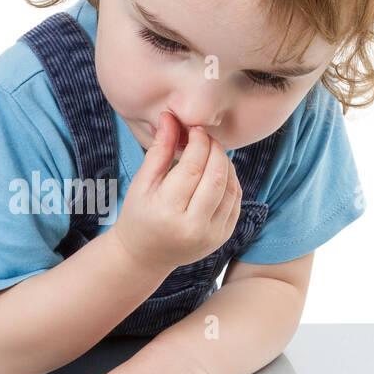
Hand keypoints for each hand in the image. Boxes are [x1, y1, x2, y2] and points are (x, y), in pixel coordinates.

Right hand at [112, 111, 241, 270]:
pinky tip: (218, 171)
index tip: (195, 129)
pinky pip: (236, 201)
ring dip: (225, 163)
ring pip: (231, 187)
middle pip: (216, 176)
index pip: (193, 168)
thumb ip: (159, 150)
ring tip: (211, 152)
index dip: (198, 142)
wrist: (145, 256)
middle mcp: (193, 227)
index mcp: (168, 212)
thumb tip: (171, 117)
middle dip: (215, 149)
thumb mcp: (142, 183)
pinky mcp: (223, 236)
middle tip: (205, 137)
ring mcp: (211, 235)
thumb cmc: (138, 215)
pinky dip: (231, 180)